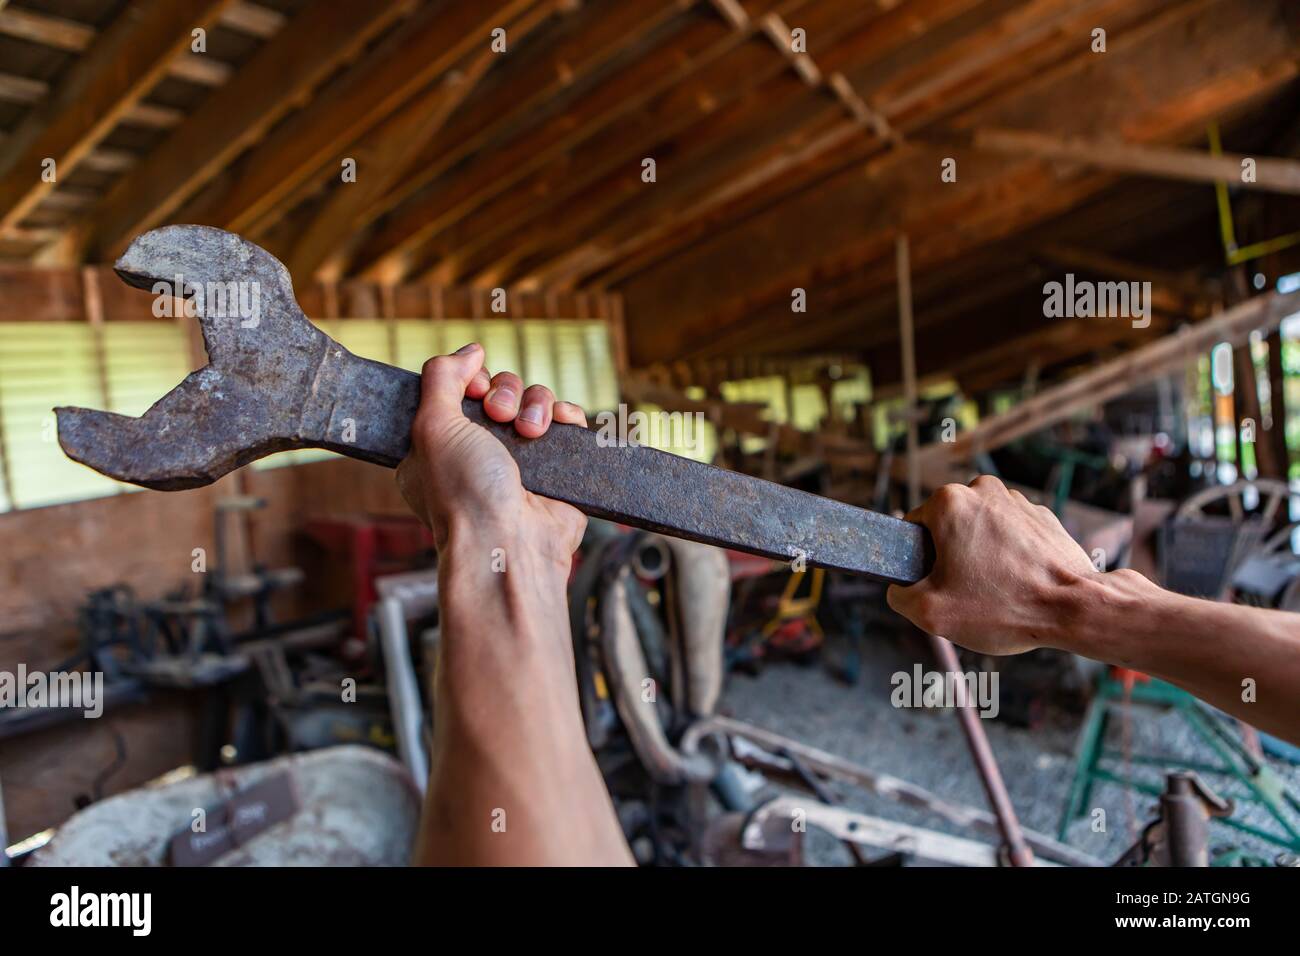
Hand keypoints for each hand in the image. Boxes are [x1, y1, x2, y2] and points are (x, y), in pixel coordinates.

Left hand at [396, 343, 588, 567]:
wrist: (510, 543)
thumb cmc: (464, 496)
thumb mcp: (431, 427)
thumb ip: (440, 378)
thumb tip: (470, 351)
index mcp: (442, 445)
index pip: (459, 391)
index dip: (468, 382)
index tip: (471, 393)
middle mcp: (481, 451)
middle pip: (500, 390)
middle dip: (503, 392)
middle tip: (498, 414)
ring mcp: (521, 459)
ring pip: (535, 401)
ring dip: (535, 404)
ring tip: (530, 431)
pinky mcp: (558, 466)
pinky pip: (567, 421)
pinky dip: (566, 416)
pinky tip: (559, 426)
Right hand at [886, 475, 1097, 654]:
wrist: (1074, 609)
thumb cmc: (1003, 607)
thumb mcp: (929, 612)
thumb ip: (899, 595)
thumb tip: (899, 588)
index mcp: (949, 502)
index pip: (913, 529)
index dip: (919, 561)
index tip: (937, 584)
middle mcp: (982, 490)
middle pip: (948, 527)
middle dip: (951, 558)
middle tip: (966, 593)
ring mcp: (1017, 501)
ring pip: (980, 531)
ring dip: (981, 556)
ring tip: (997, 591)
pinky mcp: (1043, 516)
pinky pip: (1011, 535)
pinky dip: (1010, 557)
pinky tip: (1019, 583)